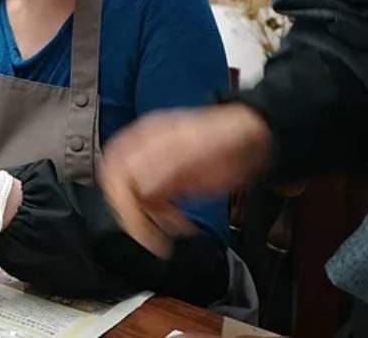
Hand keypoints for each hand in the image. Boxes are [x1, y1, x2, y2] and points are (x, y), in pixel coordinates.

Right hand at [100, 103, 272, 255]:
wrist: (252, 140)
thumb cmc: (226, 134)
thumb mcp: (197, 144)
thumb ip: (167, 162)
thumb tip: (141, 186)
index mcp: (145, 138)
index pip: (116, 170)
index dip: (121, 197)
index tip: (136, 220)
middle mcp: (145, 156)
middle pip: (118, 187)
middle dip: (129, 213)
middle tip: (147, 233)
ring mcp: (157, 173)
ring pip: (134, 202)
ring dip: (147, 221)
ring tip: (171, 230)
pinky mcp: (170, 188)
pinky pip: (153, 210)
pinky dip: (161, 223)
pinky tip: (179, 227)